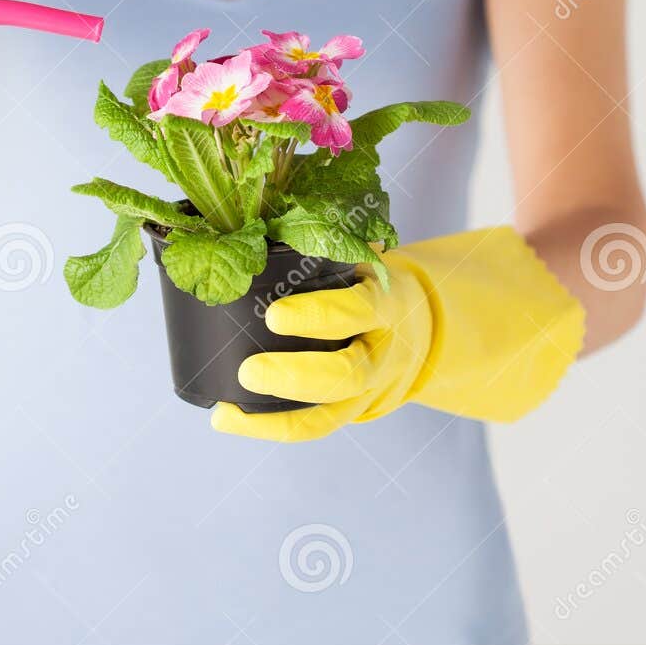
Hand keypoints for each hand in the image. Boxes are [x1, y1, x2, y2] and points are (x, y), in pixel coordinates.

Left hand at [211, 227, 586, 441]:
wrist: (419, 329)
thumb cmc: (371, 283)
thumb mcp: (364, 258)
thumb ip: (329, 243)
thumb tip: (262, 216)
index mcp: (389, 304)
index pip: (359, 311)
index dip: (318, 316)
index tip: (274, 315)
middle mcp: (383, 353)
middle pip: (346, 375)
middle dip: (295, 375)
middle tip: (248, 370)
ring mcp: (368, 390)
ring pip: (328, 416)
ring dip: (276, 417)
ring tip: (226, 413)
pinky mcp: (350, 412)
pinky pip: (312, 428)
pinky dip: (267, 428)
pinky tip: (226, 419)